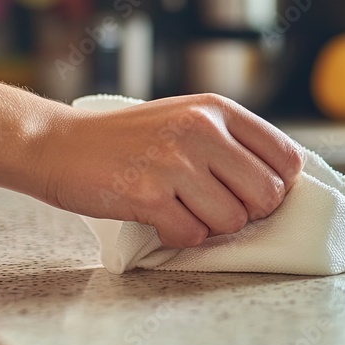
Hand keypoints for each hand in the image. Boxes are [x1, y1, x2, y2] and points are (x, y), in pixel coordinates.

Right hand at [36, 94, 304, 247]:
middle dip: (246, 211)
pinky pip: (193, 235)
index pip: (287, 158)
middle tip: (213, 205)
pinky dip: (178, 235)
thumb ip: (232, 143)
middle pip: (267, 195)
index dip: (277, 185)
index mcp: (217, 109)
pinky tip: (158, 217)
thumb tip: (282, 182)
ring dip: (210, 225)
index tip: (252, 192)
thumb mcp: (187, 119)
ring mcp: (175, 162)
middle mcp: (202, 129)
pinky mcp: (148, 194)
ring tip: (180, 207)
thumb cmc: (128, 140)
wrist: (57, 145)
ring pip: (233, 220)